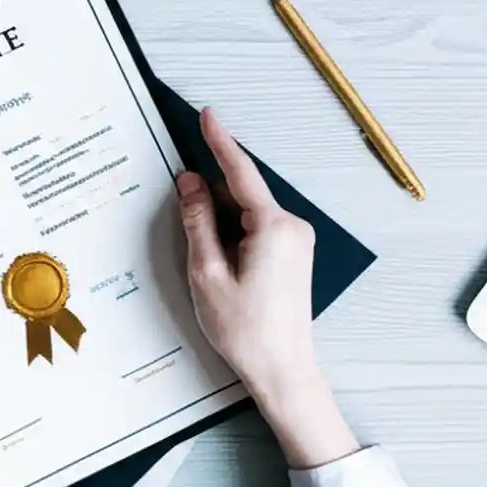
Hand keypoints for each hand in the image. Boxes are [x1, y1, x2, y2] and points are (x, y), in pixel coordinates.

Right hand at [177, 108, 357, 467]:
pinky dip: (233, 239)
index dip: (219, 142)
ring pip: (245, 215)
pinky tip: (223, 270)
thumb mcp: (208, 274)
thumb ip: (197, 221)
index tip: (207, 115)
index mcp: (273, 227)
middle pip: (239, 196)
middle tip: (193, 247)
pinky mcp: (293, 255)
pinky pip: (256, 231)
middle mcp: (292, 227)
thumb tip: (190, 182)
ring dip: (220, 229)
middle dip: (209, 207)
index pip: (240, 172)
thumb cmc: (247, 331)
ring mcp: (296, 241)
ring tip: (213, 274)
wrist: (284, 370)